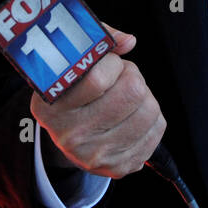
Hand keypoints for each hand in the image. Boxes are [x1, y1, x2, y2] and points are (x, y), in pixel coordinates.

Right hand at [31, 23, 165, 179]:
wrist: (67, 135)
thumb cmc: (73, 90)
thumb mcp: (71, 63)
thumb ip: (95, 42)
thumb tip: (128, 41)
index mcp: (51, 105)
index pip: (98, 77)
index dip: (113, 63)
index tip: (108, 63)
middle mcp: (70, 135)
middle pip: (131, 93)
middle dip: (132, 76)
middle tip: (122, 78)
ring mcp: (94, 155)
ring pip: (149, 110)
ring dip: (145, 96)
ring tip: (128, 96)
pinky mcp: (117, 167)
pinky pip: (156, 130)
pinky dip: (152, 117)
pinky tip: (133, 115)